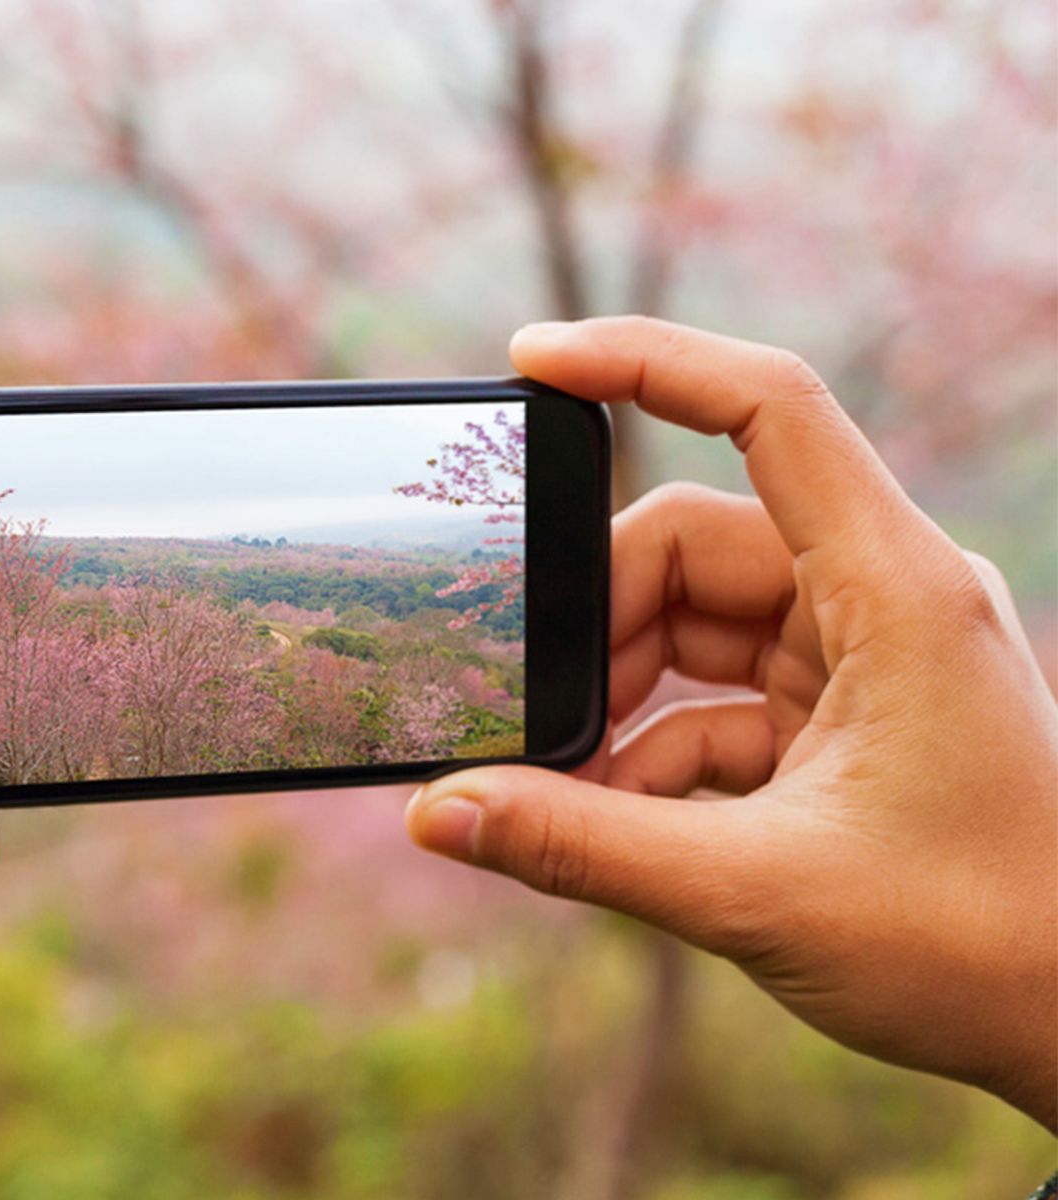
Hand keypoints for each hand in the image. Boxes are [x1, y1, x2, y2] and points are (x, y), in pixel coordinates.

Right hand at [406, 317, 1057, 1126]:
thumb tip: (436, 815)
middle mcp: (883, 599)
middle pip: (692, 543)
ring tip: (567, 785)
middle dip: (598, 625)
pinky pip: (719, 697)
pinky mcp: (847, 717)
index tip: (529, 363)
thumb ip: (582, 845)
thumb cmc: (977, 947)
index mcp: (895, 591)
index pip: (767, 410)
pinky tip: (619, 820)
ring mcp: (865, 658)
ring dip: (619, 695)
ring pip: (696, 622)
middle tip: (531, 718)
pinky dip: (655, 748)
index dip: (645, 361)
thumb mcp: (756, 891)